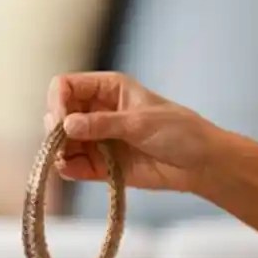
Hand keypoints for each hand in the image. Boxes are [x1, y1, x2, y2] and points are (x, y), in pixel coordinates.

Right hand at [44, 72, 222, 193]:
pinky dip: (67, 168)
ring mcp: (97, 139)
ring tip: (67, 161)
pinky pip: (73, 165)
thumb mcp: (141, 122)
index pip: (66, 86)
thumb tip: (67, 125)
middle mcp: (97, 112)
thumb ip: (103, 124)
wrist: (201, 165)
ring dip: (59, 151)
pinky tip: (72, 171)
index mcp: (108, 89)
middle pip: (58, 114)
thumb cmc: (179, 132)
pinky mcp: (100, 164)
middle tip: (63, 144)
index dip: (58, 101)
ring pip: (62, 142)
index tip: (61, 121)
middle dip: (56, 129)